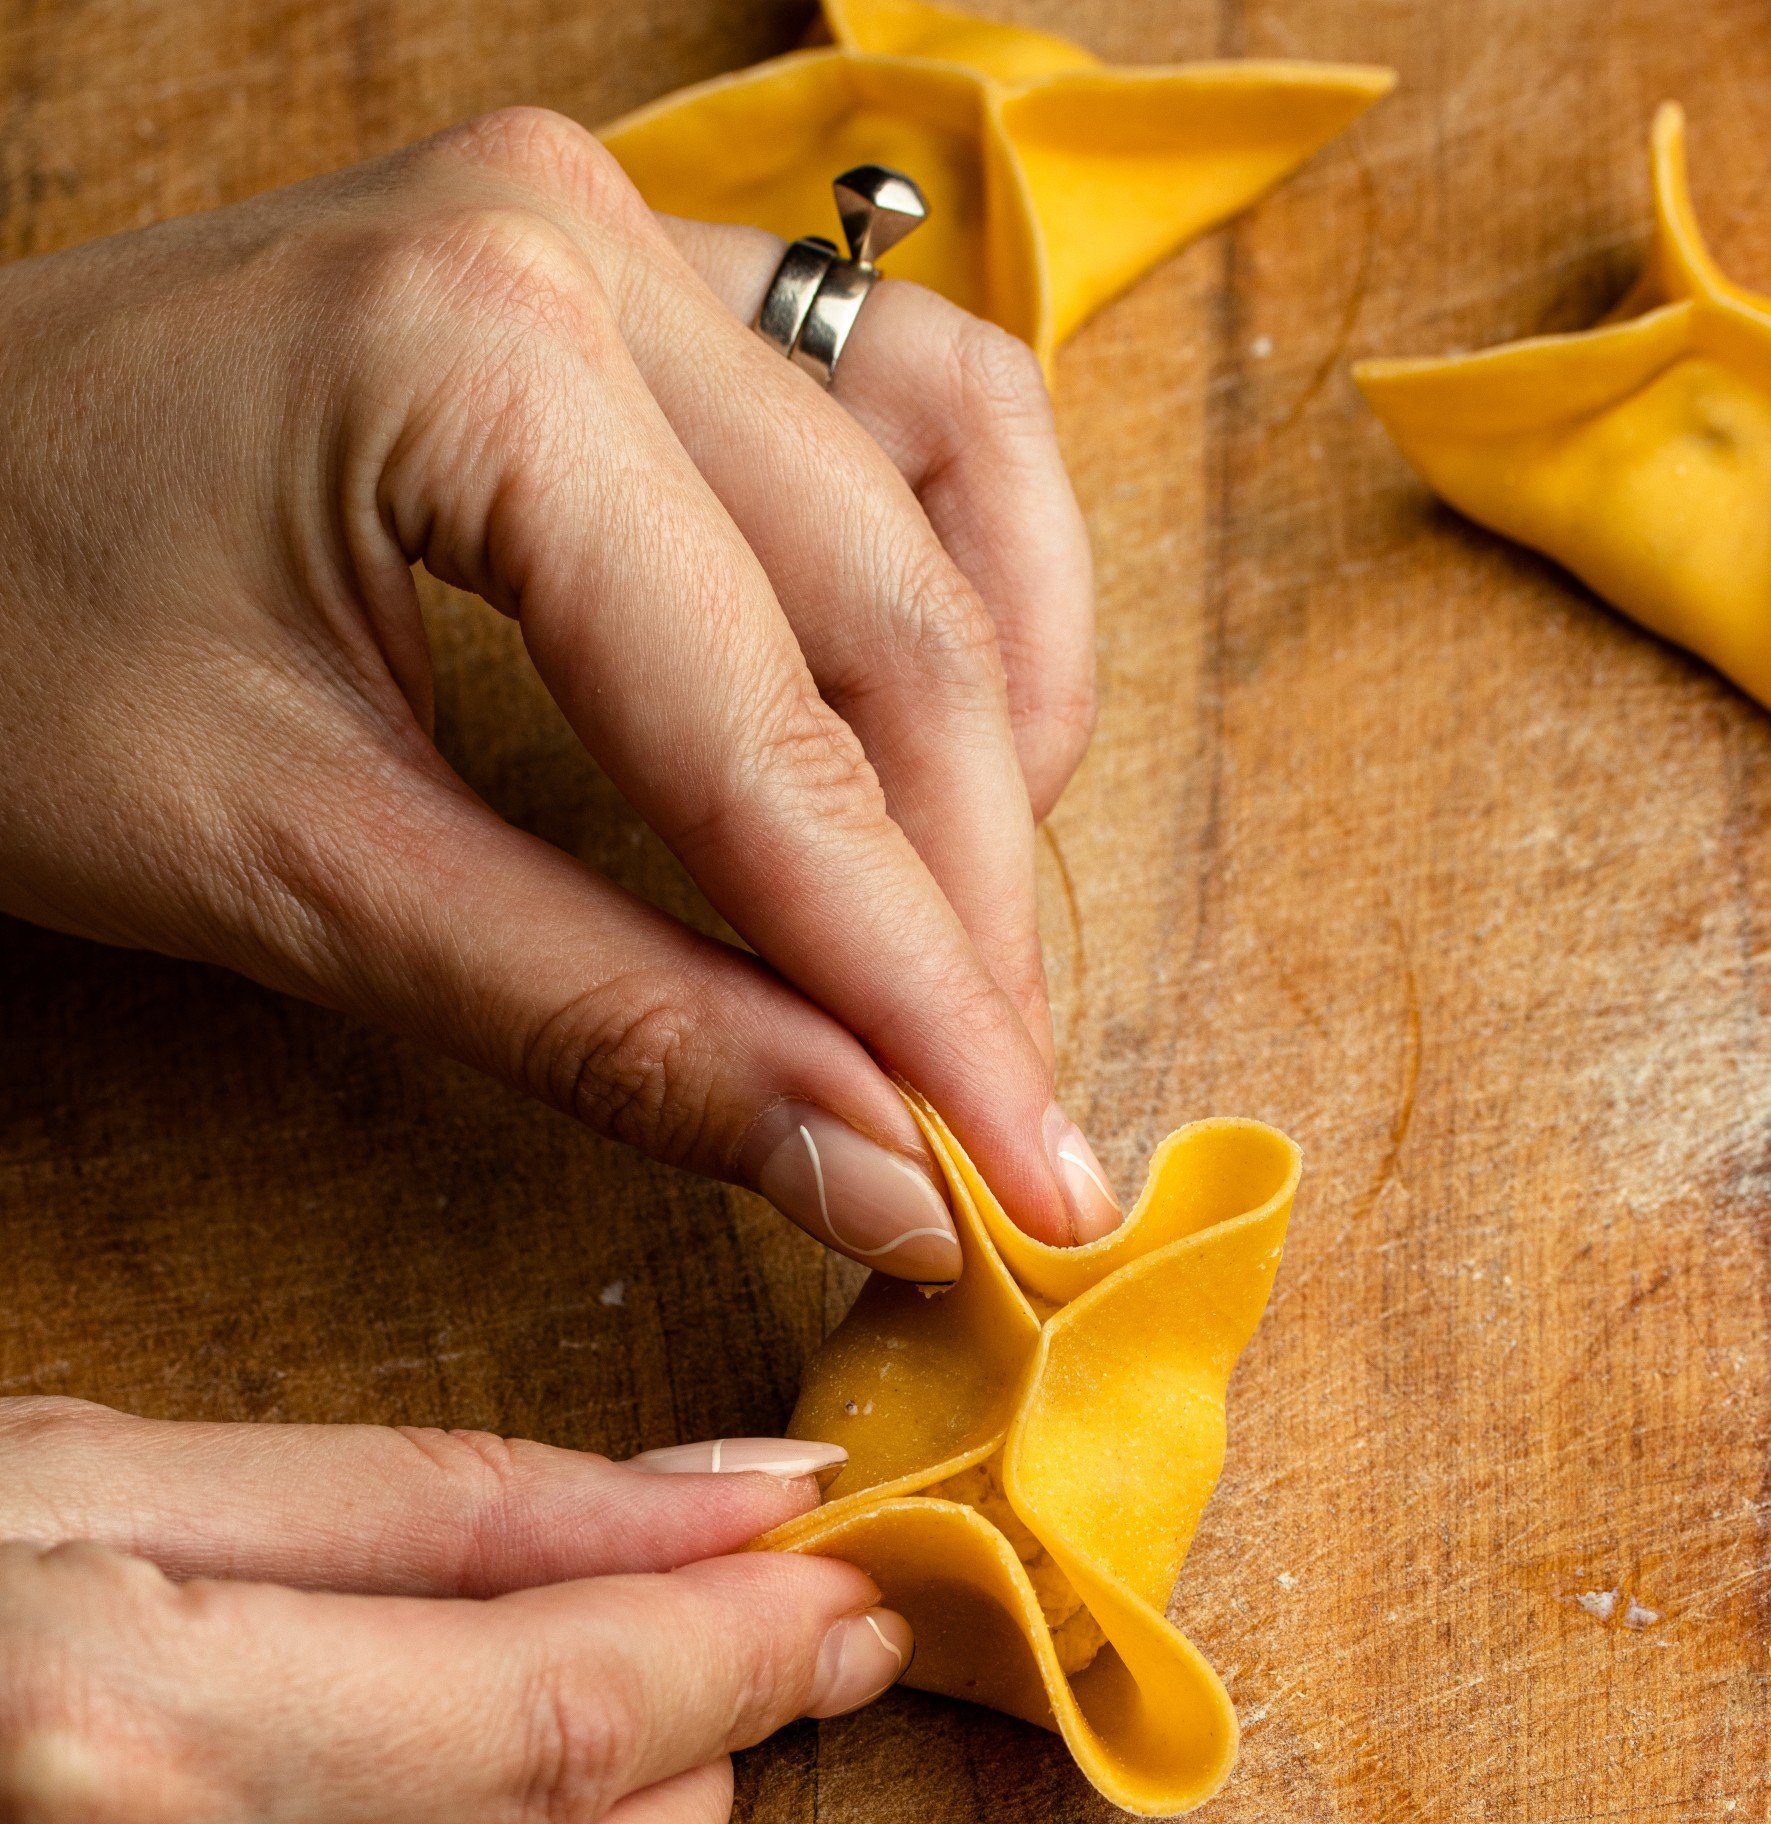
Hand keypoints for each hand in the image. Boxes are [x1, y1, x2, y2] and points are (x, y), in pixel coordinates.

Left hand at [0, 107, 1119, 1281]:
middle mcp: (582, 242)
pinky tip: (931, 739)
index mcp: (478, 356)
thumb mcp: (292, 873)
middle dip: (965, 903)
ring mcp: (612, 235)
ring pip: (943, 483)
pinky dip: (946, 586)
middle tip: (1000, 1115)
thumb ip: (610, 1019)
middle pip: (900, 619)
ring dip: (994, 720)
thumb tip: (868, 1168)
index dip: (921, 997)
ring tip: (968, 930)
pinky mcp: (617, 278)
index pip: (779, 743)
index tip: (1020, 1182)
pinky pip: (886, 406)